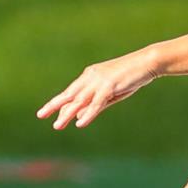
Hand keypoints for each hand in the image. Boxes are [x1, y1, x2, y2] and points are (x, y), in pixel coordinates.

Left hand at [37, 50, 159, 130]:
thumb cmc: (131, 77)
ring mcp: (99, 81)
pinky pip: (96, 103)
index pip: (70, 92)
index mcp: (89, 76)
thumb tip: (78, 116)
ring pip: (79, 101)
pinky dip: (88, 114)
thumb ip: (94, 104)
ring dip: (67, 114)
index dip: (58, 104)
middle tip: (40, 115)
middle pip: (69, 94)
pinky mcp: (109, 86)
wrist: (147, 62)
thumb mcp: (110, 93)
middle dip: (54, 105)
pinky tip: (79, 123)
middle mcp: (90, 77)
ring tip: (57, 125)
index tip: (47, 113)